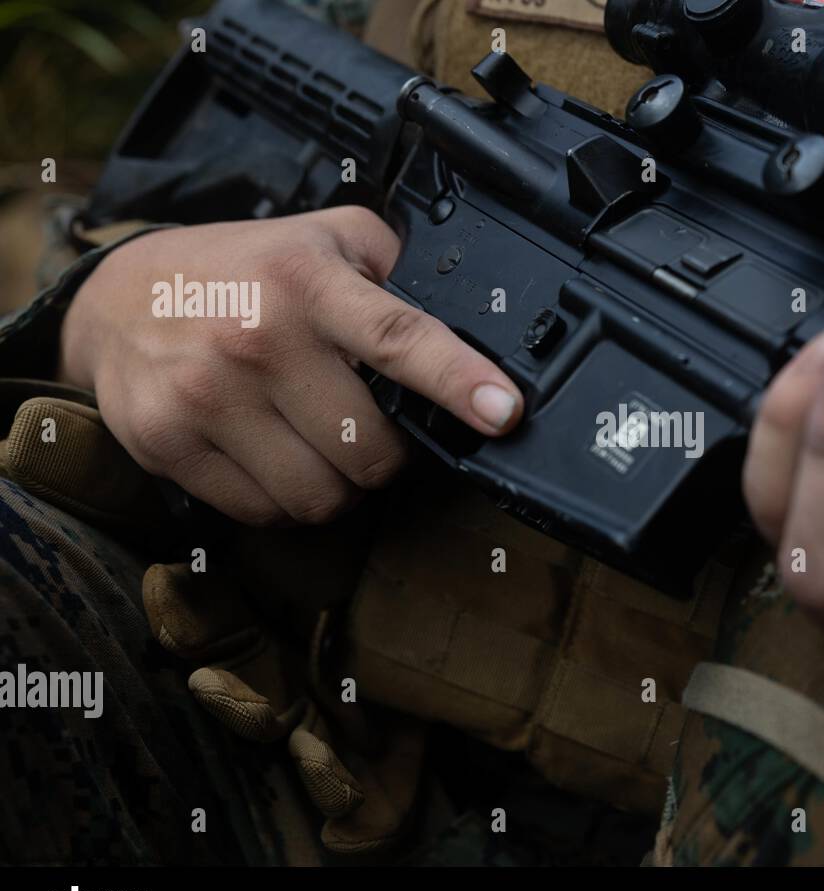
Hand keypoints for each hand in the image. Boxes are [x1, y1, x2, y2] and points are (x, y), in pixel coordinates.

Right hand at [59, 206, 521, 525]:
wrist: (115, 298)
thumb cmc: (240, 272)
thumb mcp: (321, 239)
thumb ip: (391, 267)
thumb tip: (463, 312)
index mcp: (305, 283)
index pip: (396, 337)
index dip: (458, 380)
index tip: (503, 411)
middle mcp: (256, 339)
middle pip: (371, 451)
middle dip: (385, 451)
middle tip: (363, 422)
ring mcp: (206, 397)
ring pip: (321, 496)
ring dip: (337, 484)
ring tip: (315, 440)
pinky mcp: (167, 443)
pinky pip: (265, 513)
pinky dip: (283, 498)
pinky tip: (269, 454)